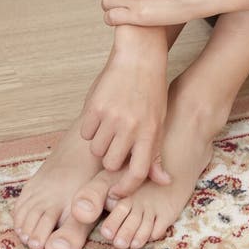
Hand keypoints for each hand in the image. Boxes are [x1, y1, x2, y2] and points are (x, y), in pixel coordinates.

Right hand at [79, 32, 171, 194]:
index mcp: (150, 132)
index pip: (137, 173)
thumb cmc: (151, 91)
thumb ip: (156, 152)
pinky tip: (101, 116)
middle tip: (117, 144)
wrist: (139, 58)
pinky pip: (85, 132)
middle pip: (110, 164)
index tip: (118, 191)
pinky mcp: (96, 106)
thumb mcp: (160, 121)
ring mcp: (112, 116)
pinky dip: (90, 129)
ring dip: (100, 144)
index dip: (126, 187)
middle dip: (111, 158)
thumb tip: (163, 181)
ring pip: (96, 150)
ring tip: (110, 128)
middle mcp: (131, 126)